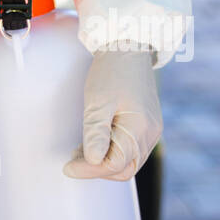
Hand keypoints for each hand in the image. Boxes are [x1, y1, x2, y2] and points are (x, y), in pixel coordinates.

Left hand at [63, 47, 161, 181]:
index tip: (68, 166)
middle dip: (97, 169)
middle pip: (124, 168)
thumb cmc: (112, 72)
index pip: (114, 164)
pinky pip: (131, 149)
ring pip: (128, 161)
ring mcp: (151, 131)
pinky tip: (95, 143)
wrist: (127, 49)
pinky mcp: (146, 126)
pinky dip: (112, 152)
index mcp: (140, 129)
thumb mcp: (98, 101)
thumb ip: (96, 133)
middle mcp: (150, 134)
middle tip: (73, 161)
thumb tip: (93, 161)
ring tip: (81, 152)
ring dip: (104, 162)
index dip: (89, 169)